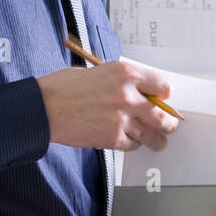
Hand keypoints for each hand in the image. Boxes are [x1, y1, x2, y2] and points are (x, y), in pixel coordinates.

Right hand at [37, 59, 178, 151]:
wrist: (45, 107)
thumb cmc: (65, 87)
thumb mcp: (100, 71)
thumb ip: (123, 81)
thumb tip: (140, 92)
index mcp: (126, 73)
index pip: (162, 86)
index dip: (165, 95)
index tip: (165, 99)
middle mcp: (128, 95)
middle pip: (162, 115)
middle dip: (168, 122)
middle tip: (170, 125)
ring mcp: (121, 119)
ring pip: (150, 134)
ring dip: (154, 138)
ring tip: (157, 141)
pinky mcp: (112, 138)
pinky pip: (133, 144)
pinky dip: (133, 144)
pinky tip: (129, 140)